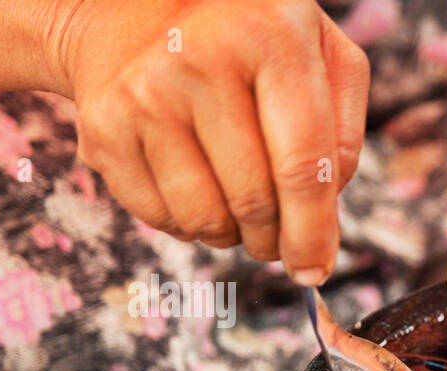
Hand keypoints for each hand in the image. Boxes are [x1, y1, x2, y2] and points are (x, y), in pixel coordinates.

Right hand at [51, 0, 368, 283]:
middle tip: (278, 237)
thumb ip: (343, 129)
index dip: (313, 234)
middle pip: (254, 202)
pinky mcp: (103, 126)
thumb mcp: (320, 54)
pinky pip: (159, 218)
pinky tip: (197, 188)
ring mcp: (145, 93)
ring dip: (232, 236)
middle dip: (275, 239)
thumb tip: (324, 213)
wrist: (133, 9)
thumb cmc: (250, 42)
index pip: (302, 165)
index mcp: (271, 36)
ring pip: (205, 220)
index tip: (316, 270)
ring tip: (240, 209)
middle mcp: (200, 58)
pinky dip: (188, 225)